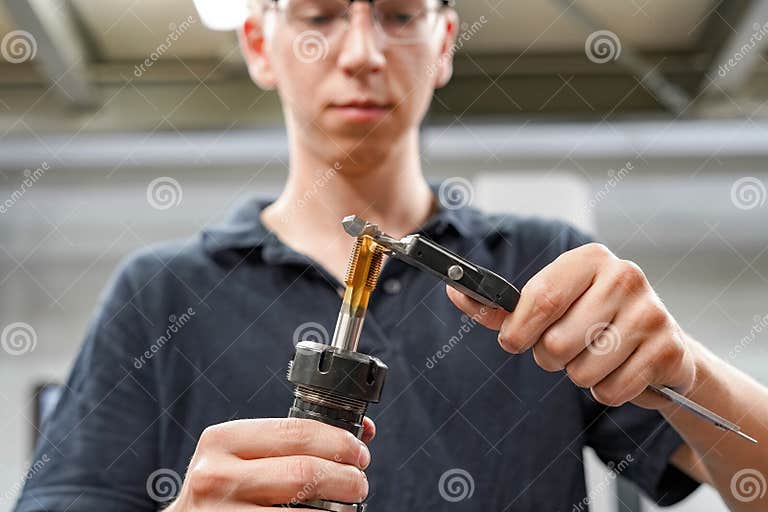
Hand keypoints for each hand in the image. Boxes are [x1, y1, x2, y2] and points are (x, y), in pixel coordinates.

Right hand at [166, 417, 374, 509]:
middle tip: (359, 482)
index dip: (337, 442)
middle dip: (345, 477)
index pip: (295, 432)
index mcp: (222, 440)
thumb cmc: (222, 488)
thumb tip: (363, 433)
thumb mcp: (242, 455)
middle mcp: (217, 476)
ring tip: (348, 505)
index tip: (359, 451)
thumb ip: (291, 440)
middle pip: (304, 472)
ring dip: (339, 509)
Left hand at [447, 243, 697, 408]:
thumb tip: (454, 292)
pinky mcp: (669, 350)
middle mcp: (624, 276)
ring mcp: (651, 312)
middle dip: (550, 357)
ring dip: (579, 376)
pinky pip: (611, 391)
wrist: (660, 345)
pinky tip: (620, 370)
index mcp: (589, 259)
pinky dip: (607, 391)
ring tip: (596, 356)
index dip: (519, 329)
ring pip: (582, 371)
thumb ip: (502, 306)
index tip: (514, 341)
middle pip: (556, 342)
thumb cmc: (593, 320)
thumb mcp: (550, 306)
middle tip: (565, 349)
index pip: (540, 298)